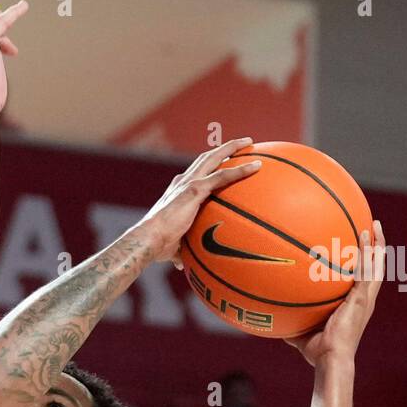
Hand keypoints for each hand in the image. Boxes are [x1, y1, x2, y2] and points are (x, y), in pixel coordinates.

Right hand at [130, 138, 261, 264]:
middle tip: (240, 144)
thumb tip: (182, 263)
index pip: (196, 173)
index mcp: (177, 191)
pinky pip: (223, 176)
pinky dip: (241, 170)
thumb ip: (180, 250)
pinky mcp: (195, 189)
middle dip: (223, 149)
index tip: (220, 161)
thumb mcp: (172, 245)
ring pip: (214, 158)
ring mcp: (189, 183)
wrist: (149, 239)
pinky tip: (257, 166)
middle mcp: (182, 182)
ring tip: (250, 143)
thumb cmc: (157, 246)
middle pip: (206, 158)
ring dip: (233, 148)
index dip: (208, 165)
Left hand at [285, 220, 386, 365]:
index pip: (360, 279)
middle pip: (373, 267)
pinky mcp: (362, 298)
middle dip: (373, 247)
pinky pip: (367, 269)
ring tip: (373, 224)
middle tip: (370, 227)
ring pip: (375, 265)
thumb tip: (271, 316)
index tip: (357, 248)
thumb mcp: (301, 331)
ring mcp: (365, 298)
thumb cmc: (317, 351)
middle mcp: (363, 299)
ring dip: (376, 243)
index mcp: (353, 305)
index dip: (362, 263)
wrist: (329, 359)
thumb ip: (291, 321)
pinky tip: (365, 236)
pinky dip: (368, 252)